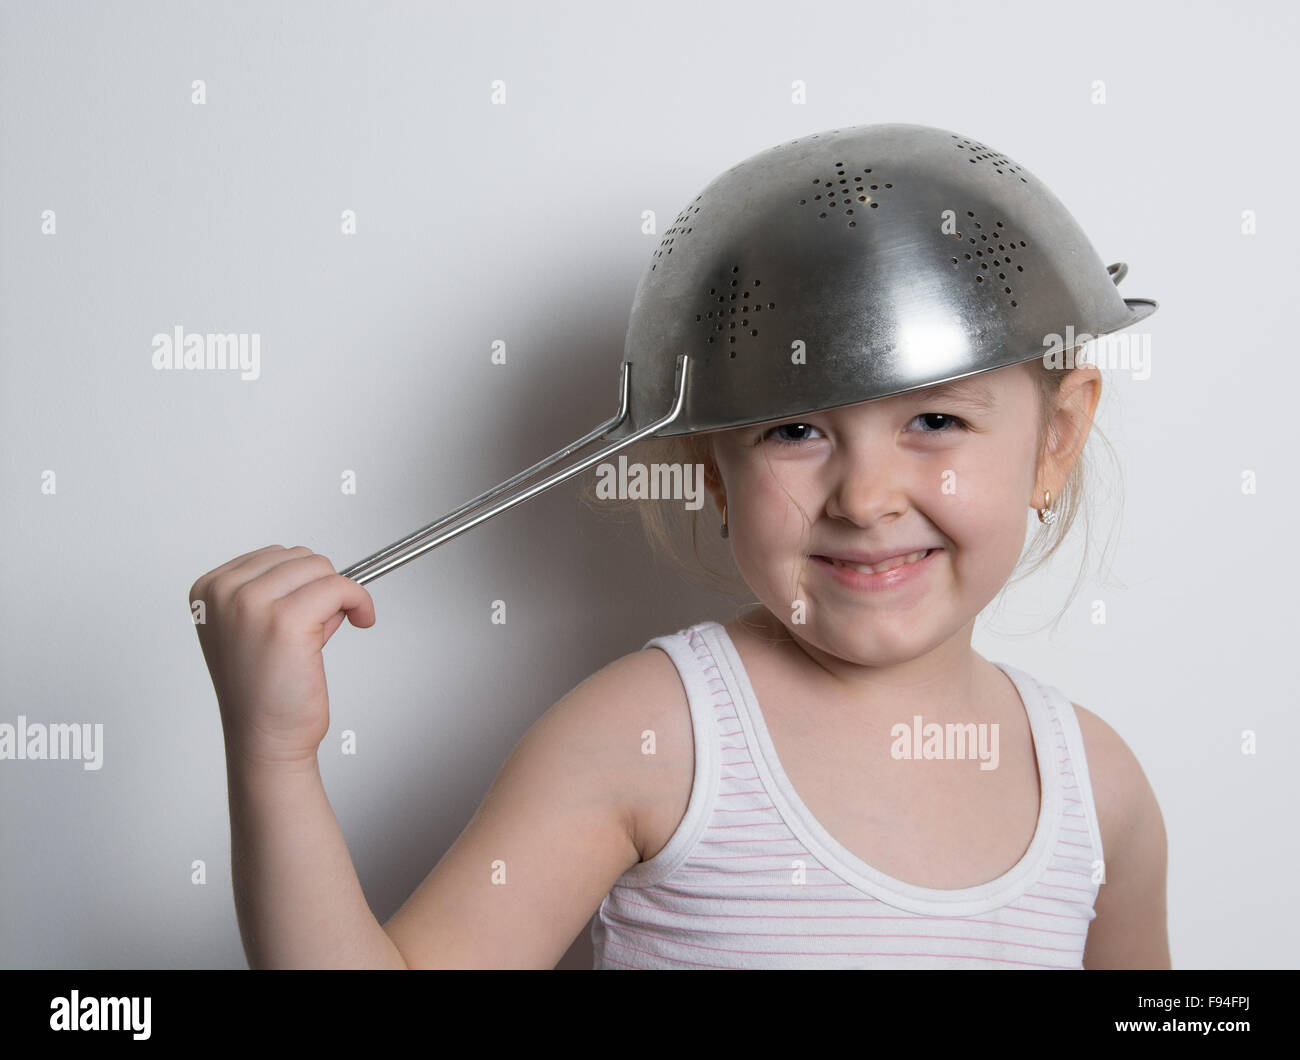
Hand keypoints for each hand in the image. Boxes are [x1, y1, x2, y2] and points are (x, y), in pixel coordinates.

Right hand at [190, 546, 374, 767]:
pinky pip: (340, 587)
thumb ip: (277, 592)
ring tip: (324, 632)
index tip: (310, 604)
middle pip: (298, 557)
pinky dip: (358, 600)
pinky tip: (361, 618)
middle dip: (319, 587)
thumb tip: (321, 572)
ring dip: (337, 596)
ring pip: (321, 569)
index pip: (273, 555)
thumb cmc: (262, 690)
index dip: (302, 580)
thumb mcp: (253, 626)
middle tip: (317, 626)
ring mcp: (252, 604)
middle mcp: (224, 593)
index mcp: (209, 590)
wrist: (265, 737)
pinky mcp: (287, 620)